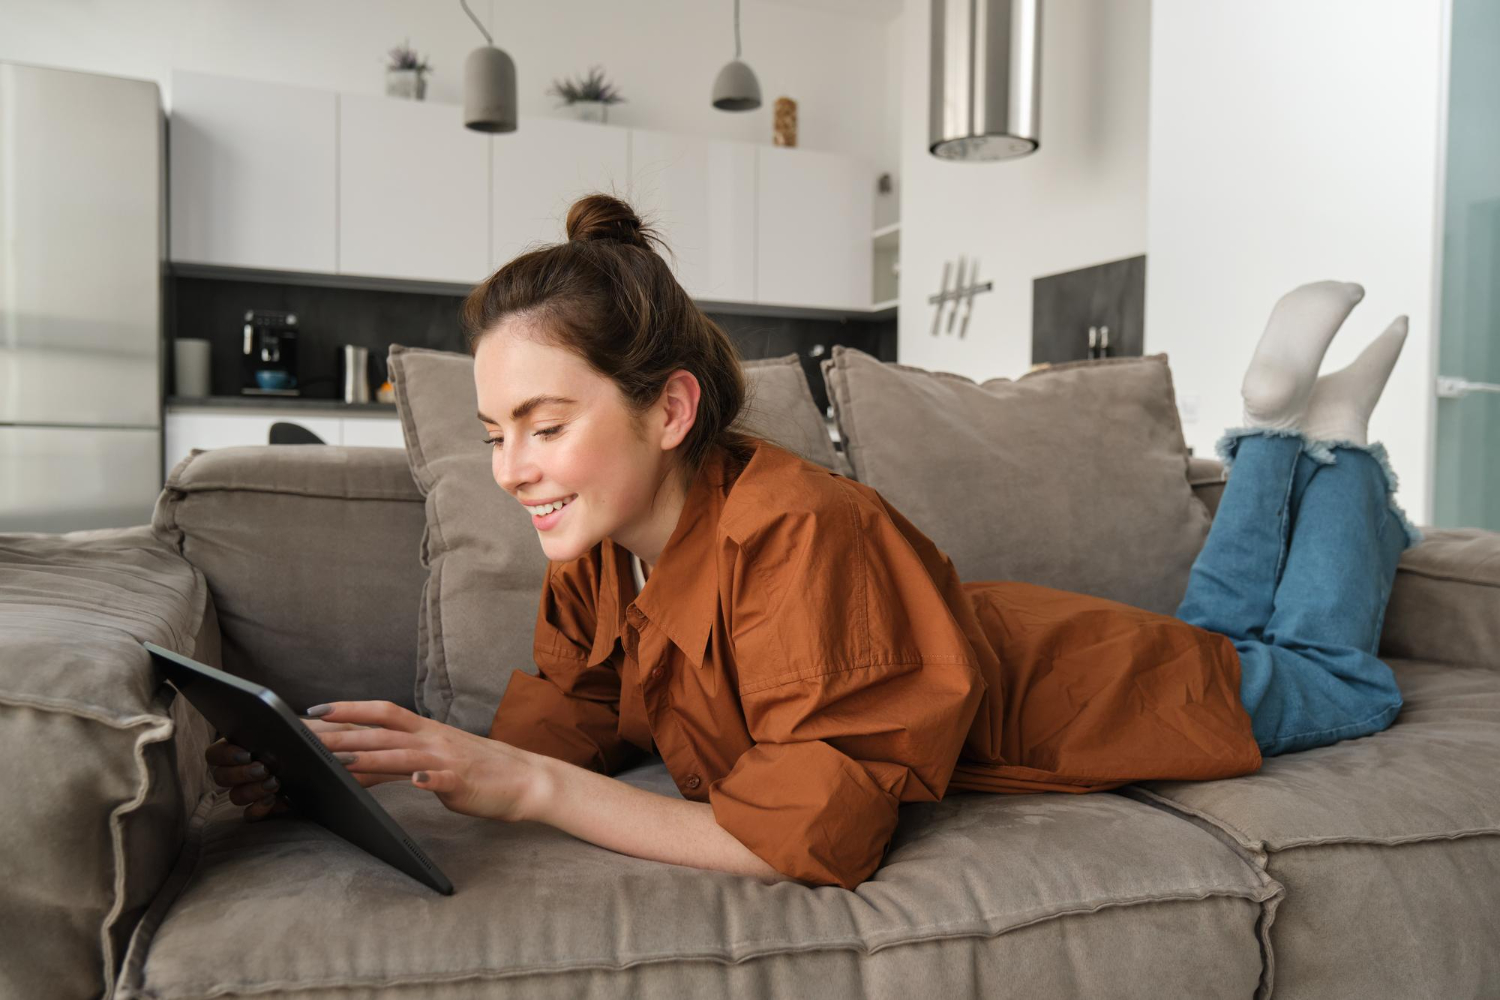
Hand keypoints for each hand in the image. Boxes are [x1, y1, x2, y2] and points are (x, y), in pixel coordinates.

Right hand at [205, 719, 366, 822]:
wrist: (340, 765)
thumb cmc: (320, 740)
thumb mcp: (309, 729)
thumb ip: (293, 726)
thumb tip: (292, 725)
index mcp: (243, 745)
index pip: (216, 753)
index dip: (225, 754)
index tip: (247, 753)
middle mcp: (242, 770)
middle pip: (221, 776)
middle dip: (239, 773)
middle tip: (263, 768)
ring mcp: (251, 790)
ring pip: (234, 796)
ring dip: (251, 790)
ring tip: (274, 782)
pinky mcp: (264, 808)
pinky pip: (250, 815)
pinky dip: (259, 809)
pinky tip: (274, 801)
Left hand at [303, 701, 547, 822]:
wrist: (526, 779)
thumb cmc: (476, 770)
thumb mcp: (432, 762)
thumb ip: (395, 762)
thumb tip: (352, 768)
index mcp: (425, 731)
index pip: (381, 713)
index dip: (347, 710)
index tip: (313, 711)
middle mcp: (432, 739)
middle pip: (381, 732)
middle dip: (341, 734)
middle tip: (306, 736)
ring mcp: (448, 759)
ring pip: (403, 754)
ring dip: (370, 757)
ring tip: (339, 761)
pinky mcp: (464, 782)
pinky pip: (444, 779)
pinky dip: (428, 779)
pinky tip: (415, 781)